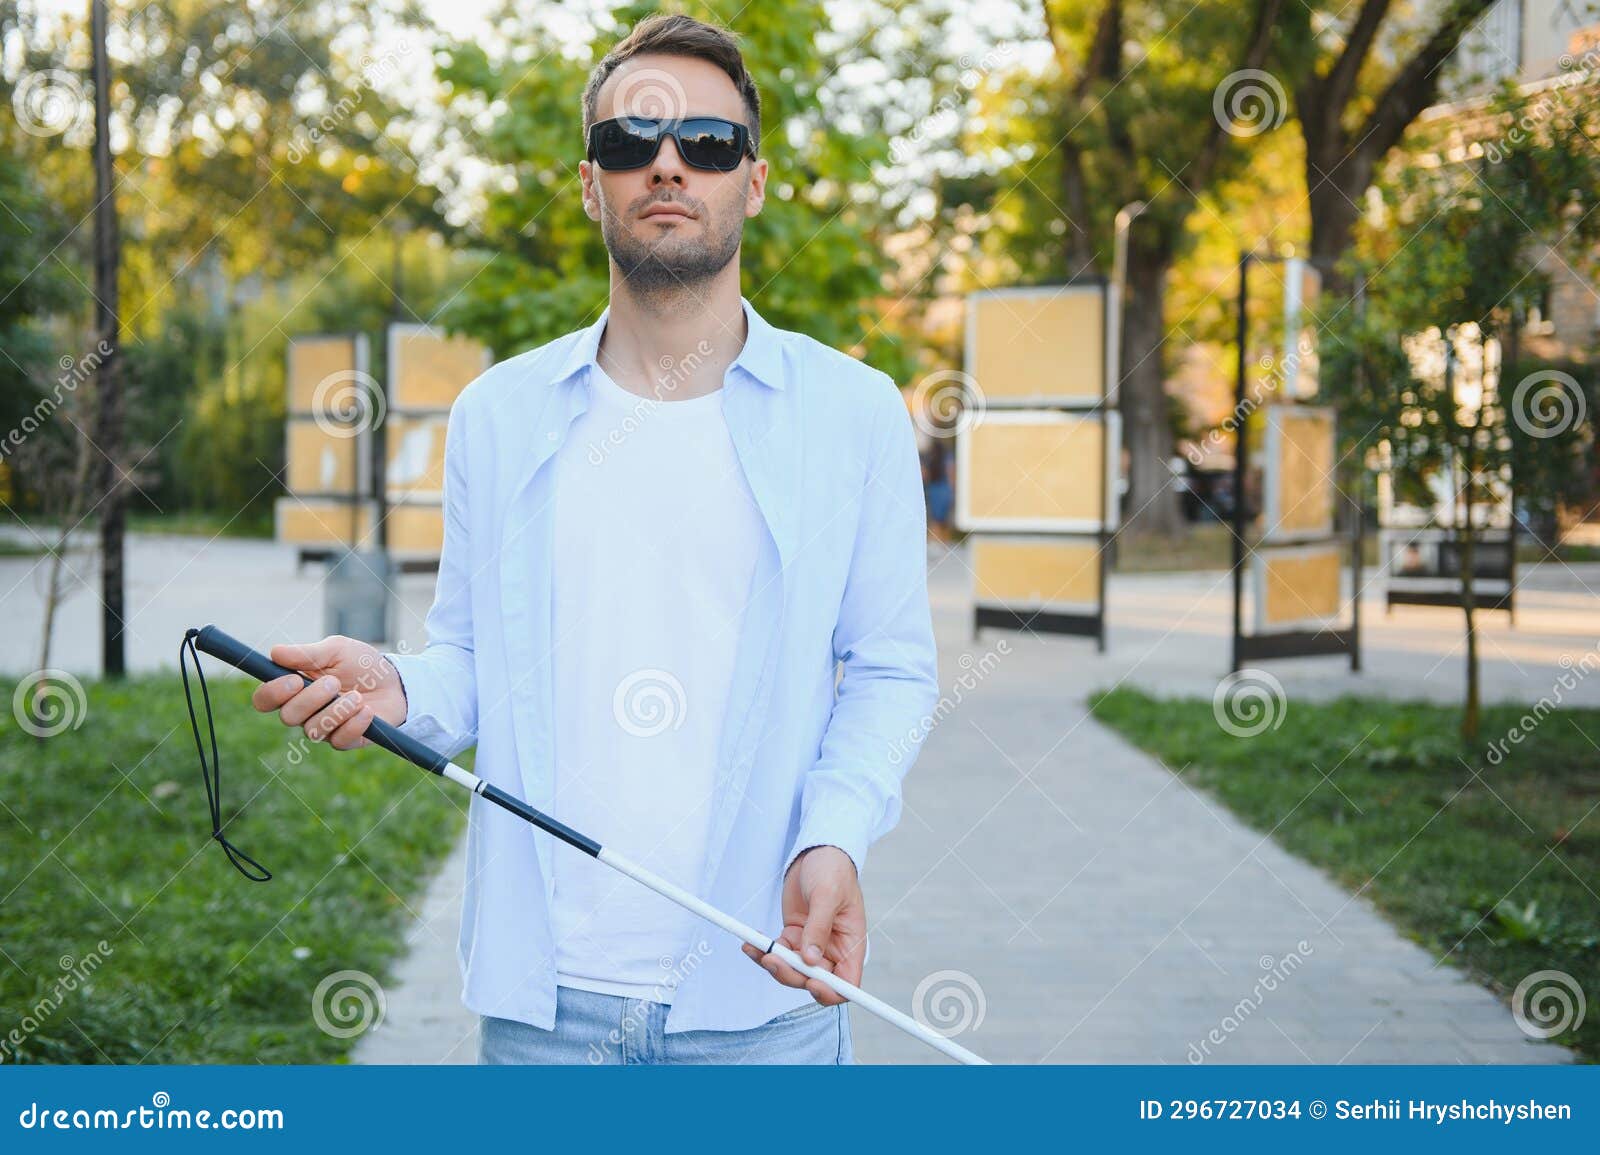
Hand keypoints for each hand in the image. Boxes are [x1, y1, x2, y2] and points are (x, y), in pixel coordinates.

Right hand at [249, 635, 407, 750]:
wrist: (395, 682)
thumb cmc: (361, 664)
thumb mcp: (337, 650)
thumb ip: (307, 653)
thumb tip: (275, 652)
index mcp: (295, 687)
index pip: (265, 699)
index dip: (272, 693)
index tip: (293, 680)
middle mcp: (304, 711)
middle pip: (288, 716)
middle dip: (311, 699)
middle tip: (333, 683)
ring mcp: (324, 728)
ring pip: (312, 731)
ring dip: (336, 711)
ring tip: (357, 696)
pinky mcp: (345, 740)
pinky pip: (339, 740)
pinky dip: (354, 724)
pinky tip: (367, 710)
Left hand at [742, 845, 866, 1005]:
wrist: (817, 853)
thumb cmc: (833, 870)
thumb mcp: (828, 895)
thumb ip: (819, 927)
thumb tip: (810, 960)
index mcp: (851, 945)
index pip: (846, 983)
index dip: (830, 991)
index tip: (811, 983)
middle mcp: (832, 950)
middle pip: (813, 980)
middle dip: (791, 974)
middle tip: (772, 958)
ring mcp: (811, 945)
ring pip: (791, 970)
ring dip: (773, 964)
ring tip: (756, 948)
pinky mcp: (793, 937)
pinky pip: (778, 953)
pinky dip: (763, 951)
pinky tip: (751, 942)